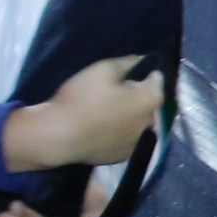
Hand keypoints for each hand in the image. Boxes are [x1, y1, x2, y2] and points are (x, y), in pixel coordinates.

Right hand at [2, 57, 164, 172]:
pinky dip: (121, 131)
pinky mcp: (124, 156)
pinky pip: (128, 137)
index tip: (126, 72)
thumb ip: (128, 62)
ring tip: (108, 110)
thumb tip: (142, 60)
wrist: (59, 137)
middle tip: (113, 90)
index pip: (157, 78)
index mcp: (151, 99)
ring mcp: (138, 142)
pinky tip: (104, 128)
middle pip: (149, 102)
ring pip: (139, 121)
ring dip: (130, 114)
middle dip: (138, 95)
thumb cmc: (82, 98)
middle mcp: (151, 123)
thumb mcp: (103, 69)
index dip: (143, 72)